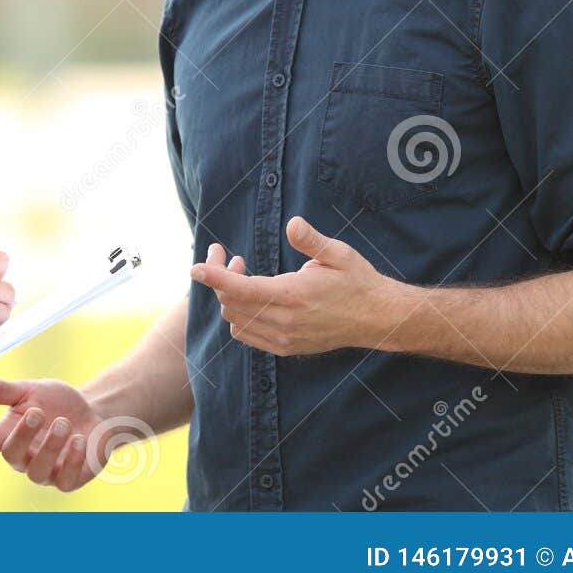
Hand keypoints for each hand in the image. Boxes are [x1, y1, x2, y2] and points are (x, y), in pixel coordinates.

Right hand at [0, 376, 114, 490]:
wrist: (93, 413)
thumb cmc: (55, 403)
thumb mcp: (28, 391)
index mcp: (9, 436)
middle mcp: (24, 458)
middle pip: (12, 456)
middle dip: (23, 435)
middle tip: (37, 412)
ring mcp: (47, 472)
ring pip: (38, 472)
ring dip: (51, 446)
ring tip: (64, 423)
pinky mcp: (70, 480)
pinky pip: (65, 480)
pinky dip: (72, 460)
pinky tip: (78, 440)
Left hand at [189, 216, 400, 355]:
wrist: (378, 319)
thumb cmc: (357, 281)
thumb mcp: (338, 254)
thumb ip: (312, 240)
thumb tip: (293, 223)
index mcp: (294, 295)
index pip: (241, 288)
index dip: (215, 277)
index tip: (195, 268)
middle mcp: (285, 322)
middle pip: (232, 303)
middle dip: (222, 278)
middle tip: (233, 257)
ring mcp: (285, 339)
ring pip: (236, 321)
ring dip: (231, 298)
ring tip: (245, 274)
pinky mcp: (286, 348)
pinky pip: (247, 335)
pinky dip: (240, 316)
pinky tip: (253, 298)